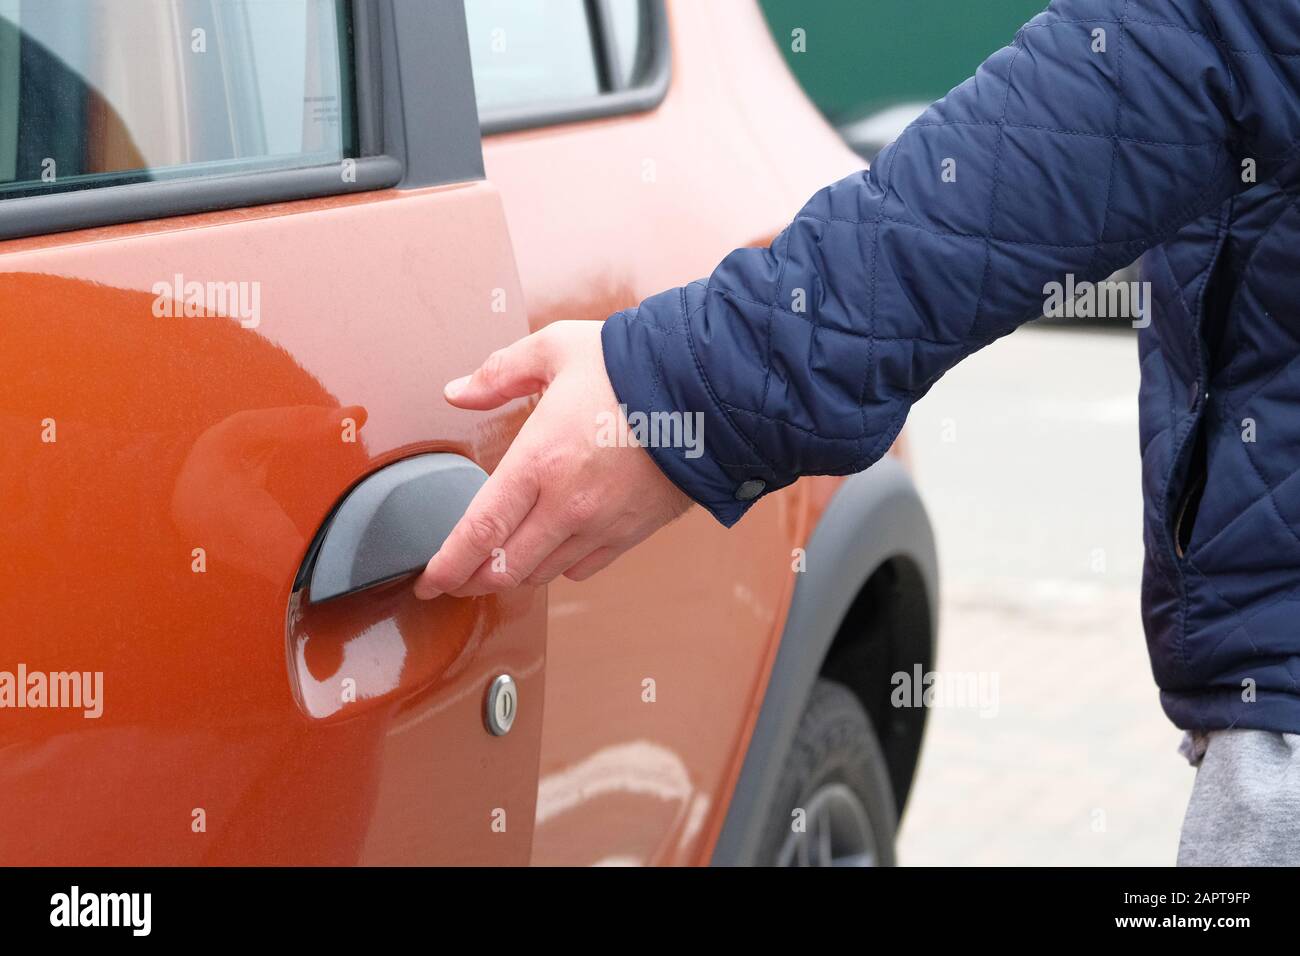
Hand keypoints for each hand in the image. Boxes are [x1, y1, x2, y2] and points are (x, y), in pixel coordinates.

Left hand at [414, 320, 693, 598]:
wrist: (709, 393)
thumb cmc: (633, 368)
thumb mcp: (556, 349)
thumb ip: (499, 372)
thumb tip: (457, 391)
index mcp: (539, 461)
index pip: (478, 531)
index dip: (447, 565)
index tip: (428, 581)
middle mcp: (567, 504)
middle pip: (504, 569)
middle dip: (471, 580)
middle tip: (453, 578)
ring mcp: (601, 525)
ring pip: (541, 574)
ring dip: (512, 575)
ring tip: (495, 564)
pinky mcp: (630, 533)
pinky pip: (582, 568)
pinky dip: (557, 566)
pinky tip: (549, 548)